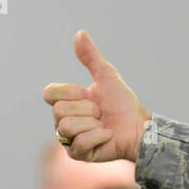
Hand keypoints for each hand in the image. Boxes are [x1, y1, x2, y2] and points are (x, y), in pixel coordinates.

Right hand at [43, 30, 150, 162]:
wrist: (138, 126)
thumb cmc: (122, 103)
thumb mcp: (106, 76)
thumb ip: (90, 57)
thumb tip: (80, 33)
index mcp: (66, 102)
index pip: (49, 93)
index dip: (70, 92)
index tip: (87, 93)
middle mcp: (63, 121)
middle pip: (59, 111)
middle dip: (87, 109)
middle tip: (100, 112)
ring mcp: (69, 139)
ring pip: (66, 127)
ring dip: (92, 123)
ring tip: (103, 124)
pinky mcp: (77, 154)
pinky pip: (79, 143)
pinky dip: (99, 136)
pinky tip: (107, 135)